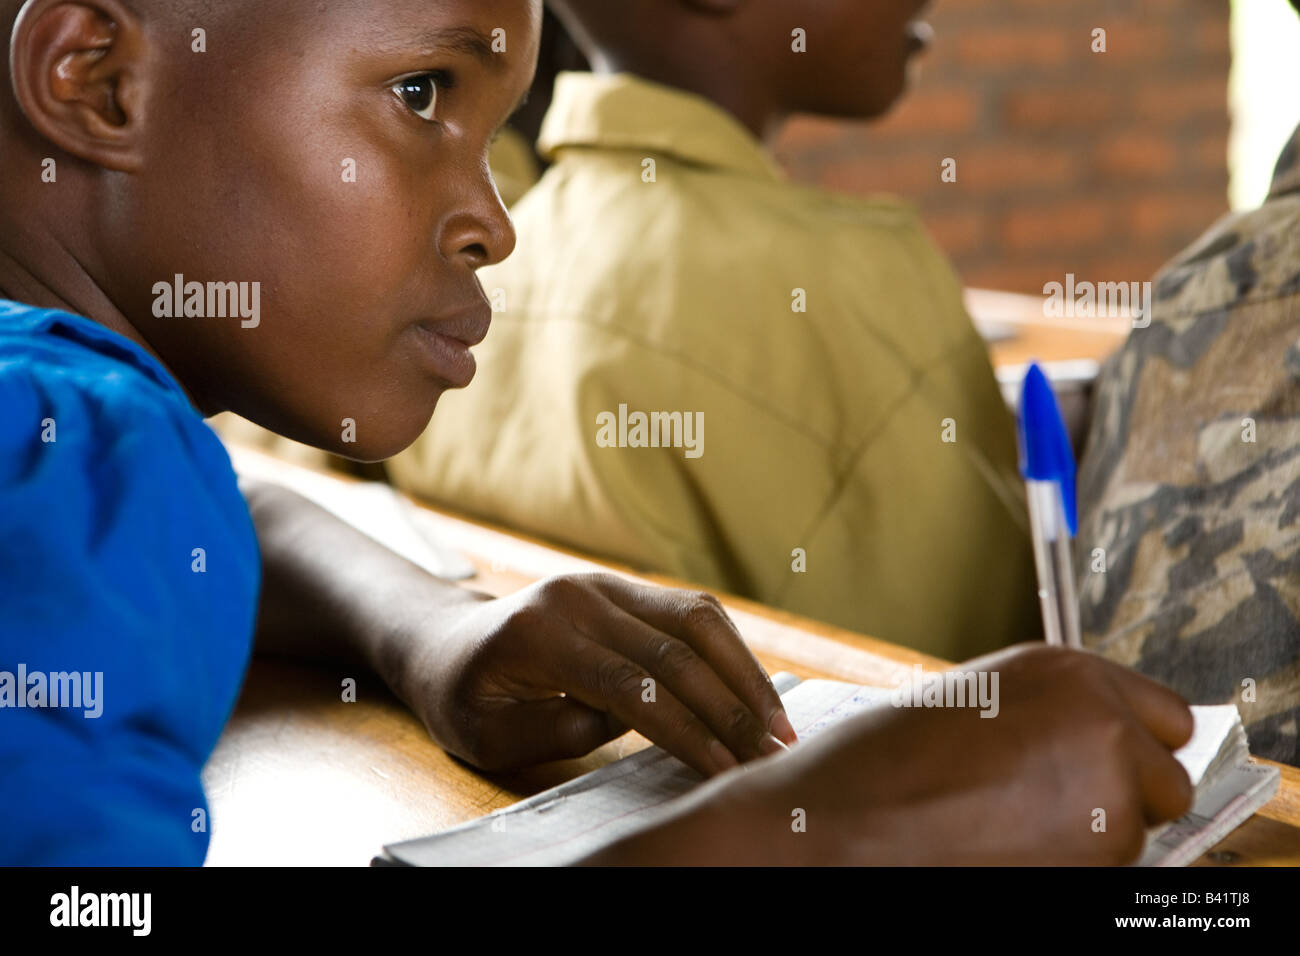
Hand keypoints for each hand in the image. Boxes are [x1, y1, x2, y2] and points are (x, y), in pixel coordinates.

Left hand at [394, 573, 798, 774]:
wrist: (446, 642)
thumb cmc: (463, 697)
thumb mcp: (486, 734)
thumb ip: (555, 731)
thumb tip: (629, 724)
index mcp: (541, 633)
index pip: (633, 684)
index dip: (686, 729)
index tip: (726, 770)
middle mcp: (580, 595)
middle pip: (675, 648)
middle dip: (731, 705)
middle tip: (773, 752)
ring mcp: (606, 584)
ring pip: (696, 617)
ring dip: (744, 670)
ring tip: (779, 722)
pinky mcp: (625, 587)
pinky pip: (689, 611)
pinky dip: (729, 650)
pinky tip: (754, 690)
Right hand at [585, 644, 1194, 864]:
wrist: (841, 819)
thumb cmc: (885, 764)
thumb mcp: (980, 706)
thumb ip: (1052, 715)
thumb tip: (1106, 747)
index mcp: (1066, 669)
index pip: (1166, 716)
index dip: (1133, 746)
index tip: (1108, 766)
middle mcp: (1099, 716)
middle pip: (1165, 777)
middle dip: (1124, 796)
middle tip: (1051, 808)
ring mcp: (1104, 784)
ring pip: (1138, 829)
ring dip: (1092, 836)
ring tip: (1008, 825)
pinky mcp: (1096, 850)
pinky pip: (1110, 867)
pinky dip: (1070, 864)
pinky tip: (1007, 847)